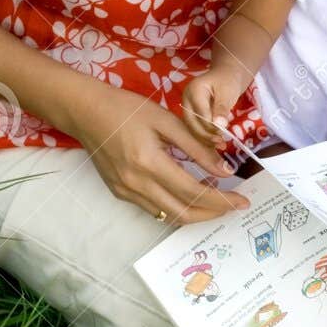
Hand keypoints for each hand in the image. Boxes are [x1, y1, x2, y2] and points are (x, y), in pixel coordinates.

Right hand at [64, 84, 250, 224]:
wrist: (85, 111)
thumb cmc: (126, 109)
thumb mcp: (166, 120)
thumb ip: (197, 147)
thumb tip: (224, 170)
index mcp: (149, 163)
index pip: (193, 192)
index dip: (221, 200)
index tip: (242, 199)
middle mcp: (136, 184)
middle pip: (183, 213)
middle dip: (213, 213)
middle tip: (233, 204)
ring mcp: (126, 192)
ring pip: (169, 216)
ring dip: (196, 212)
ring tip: (216, 198)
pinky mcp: (120, 193)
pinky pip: (155, 209)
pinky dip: (177, 206)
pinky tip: (190, 192)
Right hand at [181, 66, 251, 148]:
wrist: (226, 76)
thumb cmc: (228, 81)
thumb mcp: (228, 92)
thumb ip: (222, 108)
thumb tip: (219, 125)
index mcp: (193, 91)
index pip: (200, 114)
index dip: (211, 127)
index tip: (223, 136)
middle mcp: (186, 100)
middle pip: (192, 123)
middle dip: (206, 136)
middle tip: (221, 144)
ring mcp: (187, 108)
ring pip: (192, 128)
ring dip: (205, 139)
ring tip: (220, 145)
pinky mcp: (191, 115)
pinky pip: (196, 128)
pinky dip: (205, 136)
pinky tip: (214, 144)